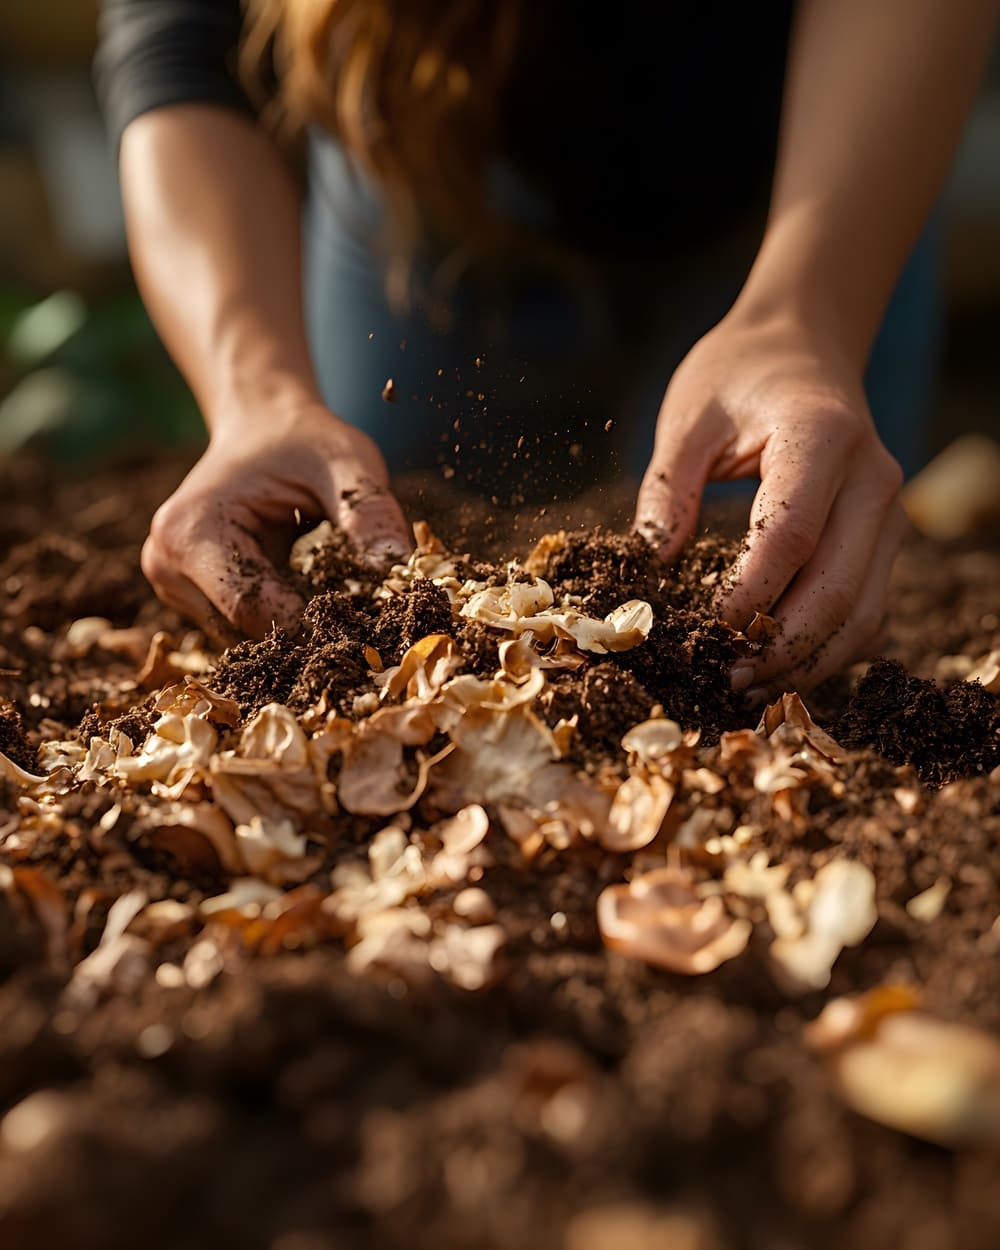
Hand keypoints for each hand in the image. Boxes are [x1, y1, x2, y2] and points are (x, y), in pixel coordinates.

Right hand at [142, 403, 408, 638]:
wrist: (263, 426)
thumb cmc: (303, 440)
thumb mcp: (345, 463)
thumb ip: (369, 511)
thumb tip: (397, 568)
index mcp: (191, 530)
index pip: (252, 608)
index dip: (313, 625)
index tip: (368, 628)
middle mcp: (166, 563)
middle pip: (245, 630)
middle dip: (306, 629)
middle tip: (363, 619)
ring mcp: (171, 583)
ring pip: (243, 636)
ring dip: (293, 628)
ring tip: (337, 598)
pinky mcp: (188, 596)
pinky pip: (241, 627)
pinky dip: (281, 619)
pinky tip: (312, 597)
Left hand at [635, 311, 907, 694]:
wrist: (804, 348)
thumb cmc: (738, 376)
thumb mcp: (686, 415)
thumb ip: (668, 489)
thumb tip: (652, 567)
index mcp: (821, 436)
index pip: (790, 535)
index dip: (748, 595)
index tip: (701, 635)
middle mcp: (872, 478)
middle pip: (836, 588)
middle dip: (778, 647)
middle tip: (722, 680)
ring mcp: (890, 512)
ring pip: (862, 612)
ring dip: (807, 661)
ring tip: (747, 687)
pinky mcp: (887, 539)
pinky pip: (868, 610)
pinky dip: (829, 649)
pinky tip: (779, 668)